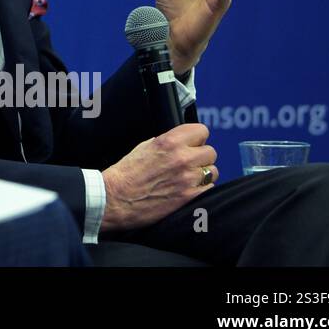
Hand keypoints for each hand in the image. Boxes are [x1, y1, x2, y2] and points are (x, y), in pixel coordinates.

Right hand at [101, 123, 218, 231]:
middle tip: (189, 163)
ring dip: (203, 174)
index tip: (193, 143)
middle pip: (210, 152)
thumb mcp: (144, 147)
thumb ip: (167, 143)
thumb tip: (182, 143)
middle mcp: (182, 158)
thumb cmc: (126, 173)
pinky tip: (187, 190)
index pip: (201, 131)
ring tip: (188, 178)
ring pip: (212, 171)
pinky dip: (201, 189)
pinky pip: (209, 188)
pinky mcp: (190, 197)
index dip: (197, 138)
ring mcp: (187, 178)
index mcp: (169, 142)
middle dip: (201, 157)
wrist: (116, 198)